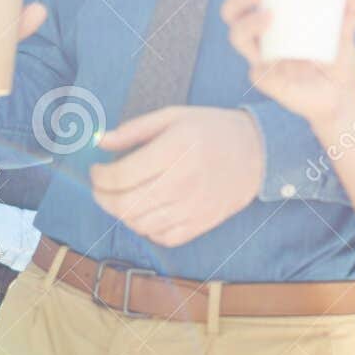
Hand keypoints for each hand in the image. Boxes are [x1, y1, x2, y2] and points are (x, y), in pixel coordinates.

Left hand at [92, 107, 263, 245]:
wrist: (258, 151)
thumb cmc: (212, 129)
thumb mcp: (173, 117)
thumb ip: (134, 129)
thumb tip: (100, 142)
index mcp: (175, 150)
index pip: (122, 175)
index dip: (100, 176)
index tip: (97, 170)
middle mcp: (184, 181)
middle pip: (126, 204)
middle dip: (103, 198)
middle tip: (100, 189)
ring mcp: (193, 207)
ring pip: (140, 224)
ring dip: (122, 213)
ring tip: (123, 197)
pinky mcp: (202, 223)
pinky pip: (162, 237)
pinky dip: (147, 228)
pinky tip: (147, 211)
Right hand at [221, 0, 354, 130]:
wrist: (342, 97)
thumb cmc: (336, 57)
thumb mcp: (346, 27)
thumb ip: (351, 4)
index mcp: (272, 15)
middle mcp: (260, 34)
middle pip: (232, 12)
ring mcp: (259, 57)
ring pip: (237, 36)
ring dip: (248, 23)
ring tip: (270, 16)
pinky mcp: (264, 80)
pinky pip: (259, 70)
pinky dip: (271, 65)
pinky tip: (283, 64)